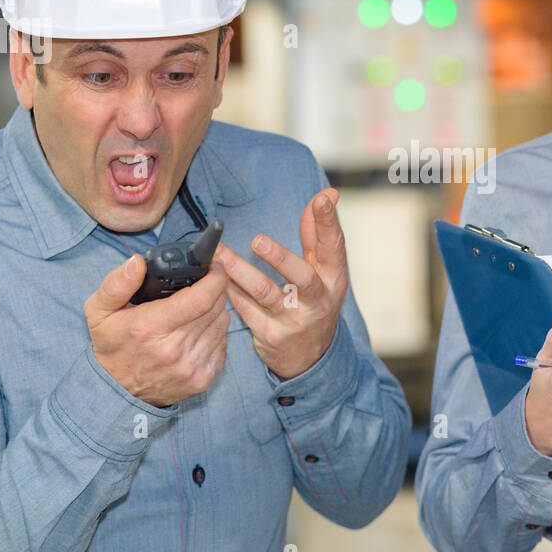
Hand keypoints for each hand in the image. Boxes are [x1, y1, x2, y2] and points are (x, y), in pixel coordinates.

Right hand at [85, 247, 231, 407]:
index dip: (215, 279)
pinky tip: (198, 331)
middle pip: (215, 308)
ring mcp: (190, 367)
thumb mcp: (100, 311)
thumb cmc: (112, 344)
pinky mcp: (201, 379)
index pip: (200, 299)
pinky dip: (215, 332)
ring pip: (222, 324)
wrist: (117, 391)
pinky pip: (223, 343)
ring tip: (196, 309)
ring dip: (215, 311)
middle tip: (200, 287)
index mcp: (151, 328)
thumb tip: (137, 262)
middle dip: (213, 291)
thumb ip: (116, 284)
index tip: (214, 268)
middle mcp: (174, 350)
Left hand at [218, 188, 348, 379]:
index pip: (334, 247)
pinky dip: (231, 293)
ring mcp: (295, 321)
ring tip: (220, 256)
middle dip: (281, 258)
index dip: (329, 222)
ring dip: (240, 272)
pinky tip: (218, 280)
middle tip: (258, 240)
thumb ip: (318, 233)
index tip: (323, 200)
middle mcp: (318, 300)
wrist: (311, 356)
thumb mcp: (324, 270)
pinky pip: (247, 312)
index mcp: (333, 278)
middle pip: (303, 278)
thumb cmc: (315, 301)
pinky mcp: (272, 336)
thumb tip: (328, 195)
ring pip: (265, 294)